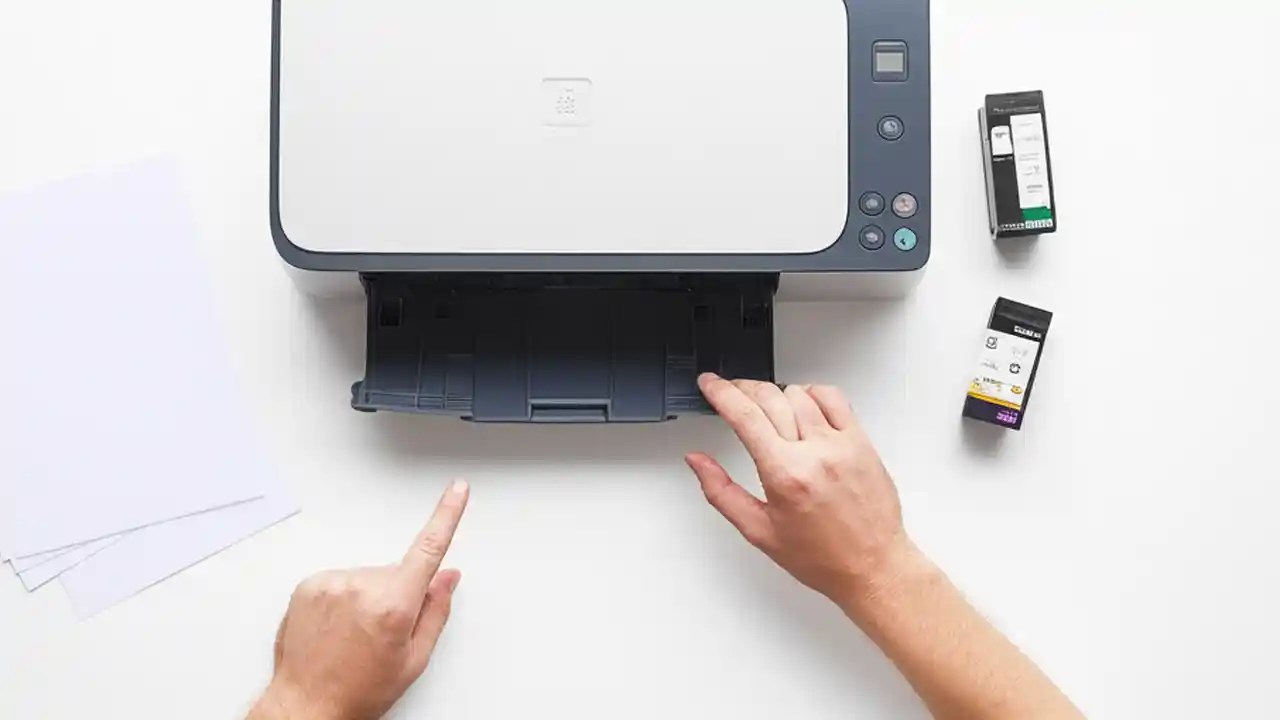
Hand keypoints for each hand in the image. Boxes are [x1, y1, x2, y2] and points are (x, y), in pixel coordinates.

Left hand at [249, 480, 469, 719]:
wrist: (305, 707)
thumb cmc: (358, 692)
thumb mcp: (413, 659)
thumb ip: (435, 611)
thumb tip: (447, 577)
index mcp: (394, 606)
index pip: (429, 549)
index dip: (447, 515)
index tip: (458, 490)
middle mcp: (362, 587)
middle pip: (396, 573)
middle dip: (397, 595)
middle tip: (381, 634)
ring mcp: (332, 583)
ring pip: (367, 577)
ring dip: (367, 598)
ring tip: (354, 636)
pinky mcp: (310, 585)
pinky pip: (341, 581)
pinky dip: (343, 599)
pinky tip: (337, 629)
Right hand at [688, 374, 914, 618]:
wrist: (872, 566)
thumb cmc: (822, 557)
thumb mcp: (759, 531)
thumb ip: (721, 492)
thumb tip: (697, 461)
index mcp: (785, 475)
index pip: (745, 416)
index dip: (721, 392)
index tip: (710, 384)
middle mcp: (815, 454)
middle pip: (769, 397)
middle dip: (742, 389)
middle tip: (731, 394)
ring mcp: (841, 444)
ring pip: (799, 393)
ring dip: (776, 394)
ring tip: (767, 408)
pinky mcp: (861, 442)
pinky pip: (834, 398)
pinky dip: (812, 393)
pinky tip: (803, 406)